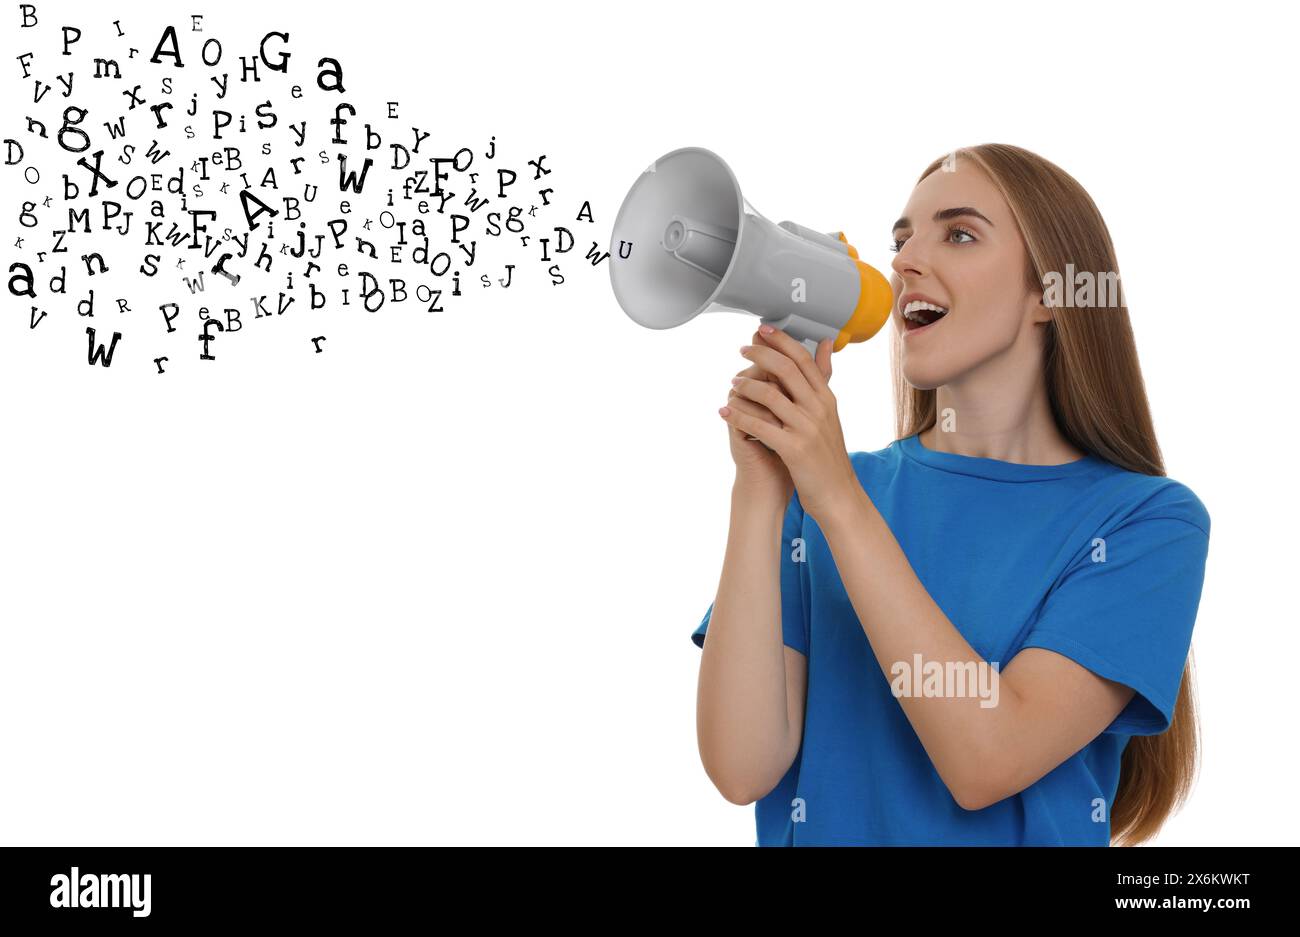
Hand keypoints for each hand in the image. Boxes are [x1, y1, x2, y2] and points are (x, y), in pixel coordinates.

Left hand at [718, 325, 857, 521]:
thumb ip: (823, 378)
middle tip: (742, 349)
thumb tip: (825, 343)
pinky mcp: (794, 449)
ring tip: (732, 383)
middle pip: (787, 369)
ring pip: (771, 395)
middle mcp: (819, 409)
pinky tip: (724, 413)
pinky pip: (760, 426)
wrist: (838, 494)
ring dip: (746, 386)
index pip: (803, 360)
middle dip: (761, 354)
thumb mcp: (829, 412)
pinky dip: (739, 417)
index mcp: (826, 398)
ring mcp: (807, 429)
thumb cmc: (827, 454)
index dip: (782, 341)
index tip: (762, 329)